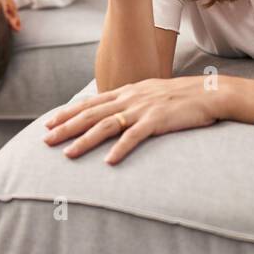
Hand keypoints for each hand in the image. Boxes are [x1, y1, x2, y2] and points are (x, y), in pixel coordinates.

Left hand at [42, 76, 220, 164]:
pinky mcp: (157, 121)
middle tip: (46, 140)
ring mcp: (142, 109)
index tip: (48, 122)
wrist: (208, 93)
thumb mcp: (150, 94)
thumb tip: (113, 112)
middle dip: (65, 127)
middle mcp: (129, 99)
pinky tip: (108, 161)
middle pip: (90, 114)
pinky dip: (120, 149)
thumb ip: (131, 102)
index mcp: (126, 92)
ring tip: (68, 154)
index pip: (89, 103)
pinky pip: (134, 136)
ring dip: (84, 140)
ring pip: (106, 125)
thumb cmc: (180, 97)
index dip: (67, 112)